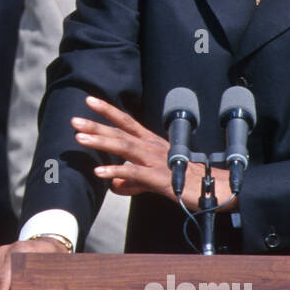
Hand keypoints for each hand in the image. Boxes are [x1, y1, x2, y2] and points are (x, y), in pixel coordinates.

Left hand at [73, 95, 230, 209]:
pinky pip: (135, 173)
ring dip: (101, 142)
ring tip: (80, 138)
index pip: (126, 122)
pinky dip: (117, 171)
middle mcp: (152, 148)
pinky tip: (100, 172)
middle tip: (74, 120)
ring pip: (125, 147)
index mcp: (151, 144)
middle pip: (121, 133)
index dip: (108, 111)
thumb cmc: (187, 181)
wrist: (215, 190)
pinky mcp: (160, 178)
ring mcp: (156, 161)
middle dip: (96, 125)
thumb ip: (132, 181)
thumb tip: (114, 185)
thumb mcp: (154, 180)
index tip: (89, 100)